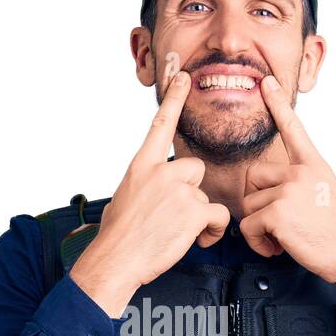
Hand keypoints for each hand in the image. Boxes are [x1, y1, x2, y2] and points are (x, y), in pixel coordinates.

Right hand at [70, 67, 231, 316]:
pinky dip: (212, 230)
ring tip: (176, 233)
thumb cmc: (119, 235)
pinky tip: (197, 239)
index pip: (161, 124)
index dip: (174, 98)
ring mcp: (178, 189)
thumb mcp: (126, 197)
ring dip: (198, 217)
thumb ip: (148, 183)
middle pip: (195, 169)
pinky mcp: (194, 210)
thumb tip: (158, 188)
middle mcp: (161, 172)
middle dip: (190, 194)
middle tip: (172, 217)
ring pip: (205, 196)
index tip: (183, 75)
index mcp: (142, 165)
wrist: (116, 259)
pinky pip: (218, 214)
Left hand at [240, 75, 335, 307]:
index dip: (277, 105)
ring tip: (285, 238)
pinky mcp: (277, 212)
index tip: (266, 83)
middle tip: (280, 222)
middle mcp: (300, 172)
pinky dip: (257, 243)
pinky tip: (278, 248)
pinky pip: (248, 226)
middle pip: (254, 177)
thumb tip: (278, 191)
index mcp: (314, 165)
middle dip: (259, 202)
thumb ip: (304, 184)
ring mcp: (288, 190)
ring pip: (249, 205)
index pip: (293, 129)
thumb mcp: (328, 194)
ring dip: (260, 227)